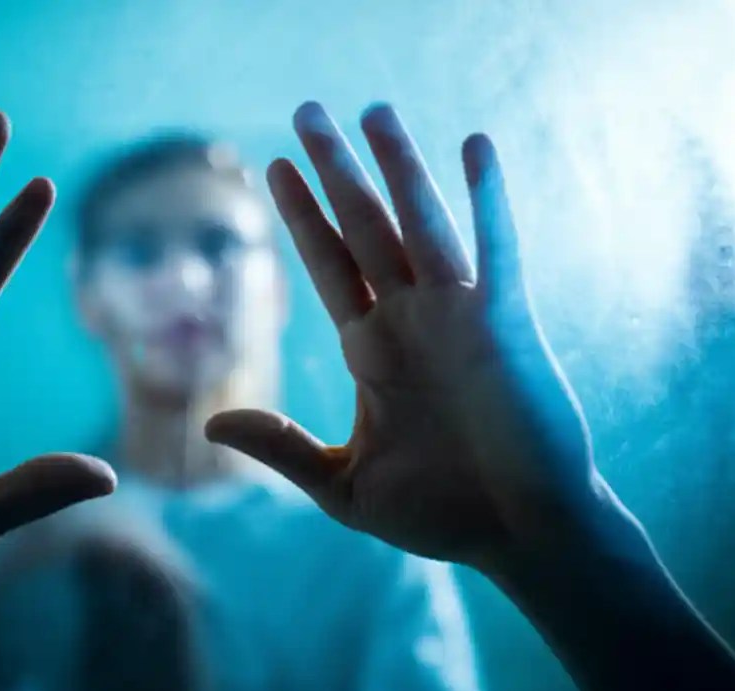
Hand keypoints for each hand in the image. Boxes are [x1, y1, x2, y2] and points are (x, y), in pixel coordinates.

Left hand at [207, 102, 632, 574]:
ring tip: (374, 110)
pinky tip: (474, 147)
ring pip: (420, 225)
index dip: (302, 215)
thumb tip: (211, 423)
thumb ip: (282, 448)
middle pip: (363, 228)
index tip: (274, 167)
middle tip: (307, 111)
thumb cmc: (442, 514)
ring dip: (398, 167)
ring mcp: (458, 318)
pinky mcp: (505, 326)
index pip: (328, 265)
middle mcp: (410, 321)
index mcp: (372, 351)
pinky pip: (495, 251)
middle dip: (336, 170)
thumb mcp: (344, 484)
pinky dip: (486, 201)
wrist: (524, 537)